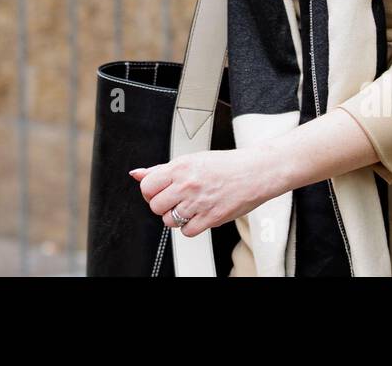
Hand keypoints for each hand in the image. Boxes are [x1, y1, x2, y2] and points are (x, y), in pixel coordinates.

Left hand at [129, 148, 274, 237]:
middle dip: (163, 206)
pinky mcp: (211, 218)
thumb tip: (137, 174)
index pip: (147, 187)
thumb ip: (160, 169)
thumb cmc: (224, 165)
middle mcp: (187, 185)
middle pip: (156, 206)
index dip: (150, 192)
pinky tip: (198, 215)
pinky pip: (187, 232)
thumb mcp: (190, 160)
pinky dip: (190, 227)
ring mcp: (198, 202)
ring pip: (170, 221)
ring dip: (176, 217)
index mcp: (180, 167)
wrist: (254, 172)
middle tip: (175, 200)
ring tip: (189, 206)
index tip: (158, 192)